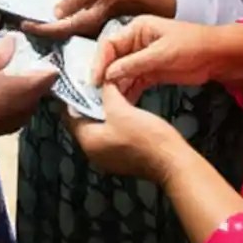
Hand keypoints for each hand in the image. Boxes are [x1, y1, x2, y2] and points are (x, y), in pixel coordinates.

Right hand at [0, 36, 57, 136]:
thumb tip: (10, 39)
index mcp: (31, 87)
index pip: (51, 74)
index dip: (44, 63)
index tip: (33, 57)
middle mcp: (31, 105)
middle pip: (37, 87)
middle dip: (25, 76)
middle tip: (11, 65)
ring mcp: (20, 120)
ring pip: (23, 100)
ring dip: (13, 90)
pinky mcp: (7, 129)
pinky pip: (11, 111)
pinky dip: (4, 102)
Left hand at [24, 0, 149, 40]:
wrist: (147, 3)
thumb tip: (54, 12)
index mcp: (86, 22)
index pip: (57, 29)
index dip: (39, 28)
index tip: (24, 24)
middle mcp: (87, 33)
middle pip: (60, 35)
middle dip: (42, 31)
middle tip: (25, 23)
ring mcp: (91, 35)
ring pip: (67, 35)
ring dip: (51, 30)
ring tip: (36, 21)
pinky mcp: (96, 33)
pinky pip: (75, 32)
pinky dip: (63, 27)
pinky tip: (55, 20)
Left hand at [63, 84, 184, 183]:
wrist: (172, 162)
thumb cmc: (146, 139)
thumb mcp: (122, 109)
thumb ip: (107, 92)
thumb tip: (103, 80)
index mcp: (88, 141)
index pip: (70, 115)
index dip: (73, 96)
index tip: (78, 80)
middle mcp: (94, 151)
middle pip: (85, 121)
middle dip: (91, 101)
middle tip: (97, 82)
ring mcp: (109, 155)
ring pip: (100, 126)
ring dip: (105, 109)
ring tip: (112, 90)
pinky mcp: (124, 156)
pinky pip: (113, 133)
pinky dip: (115, 119)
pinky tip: (125, 105)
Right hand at [94, 17, 242, 96]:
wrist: (218, 56)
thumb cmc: (191, 46)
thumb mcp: (162, 53)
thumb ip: (134, 63)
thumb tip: (108, 74)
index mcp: (136, 29)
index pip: (109, 44)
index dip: (99, 61)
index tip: (95, 80)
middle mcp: (135, 42)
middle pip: (112, 59)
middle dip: (104, 76)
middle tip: (97, 95)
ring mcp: (142, 58)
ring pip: (121, 73)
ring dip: (115, 87)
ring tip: (107, 103)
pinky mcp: (151, 72)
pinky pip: (133, 82)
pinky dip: (127, 92)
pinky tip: (121, 104)